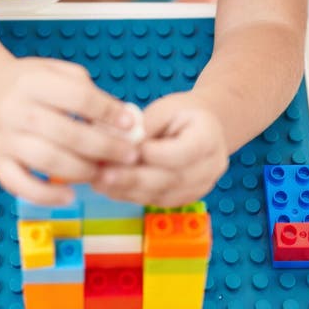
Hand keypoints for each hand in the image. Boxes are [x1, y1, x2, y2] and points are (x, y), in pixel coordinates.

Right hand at [0, 49, 139, 205]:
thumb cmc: (28, 81)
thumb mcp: (54, 70)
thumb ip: (85, 90)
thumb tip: (121, 118)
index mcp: (33, 81)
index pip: (78, 97)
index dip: (107, 111)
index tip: (130, 123)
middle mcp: (14, 109)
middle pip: (65, 132)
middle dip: (104, 147)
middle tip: (129, 155)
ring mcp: (2, 138)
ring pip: (47, 160)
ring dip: (82, 170)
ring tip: (104, 172)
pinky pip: (21, 185)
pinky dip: (47, 196)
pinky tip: (70, 196)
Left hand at [91, 90, 228, 206]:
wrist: (206, 126)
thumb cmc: (183, 112)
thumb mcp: (167, 107)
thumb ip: (146, 125)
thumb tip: (120, 142)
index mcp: (208, 139)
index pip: (181, 153)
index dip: (153, 154)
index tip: (125, 150)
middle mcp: (209, 169)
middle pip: (169, 179)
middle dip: (132, 178)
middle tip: (103, 174)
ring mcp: (198, 188)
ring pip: (160, 195)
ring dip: (128, 191)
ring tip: (99, 182)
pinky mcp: (183, 198)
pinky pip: (156, 201)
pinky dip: (132, 195)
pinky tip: (110, 188)